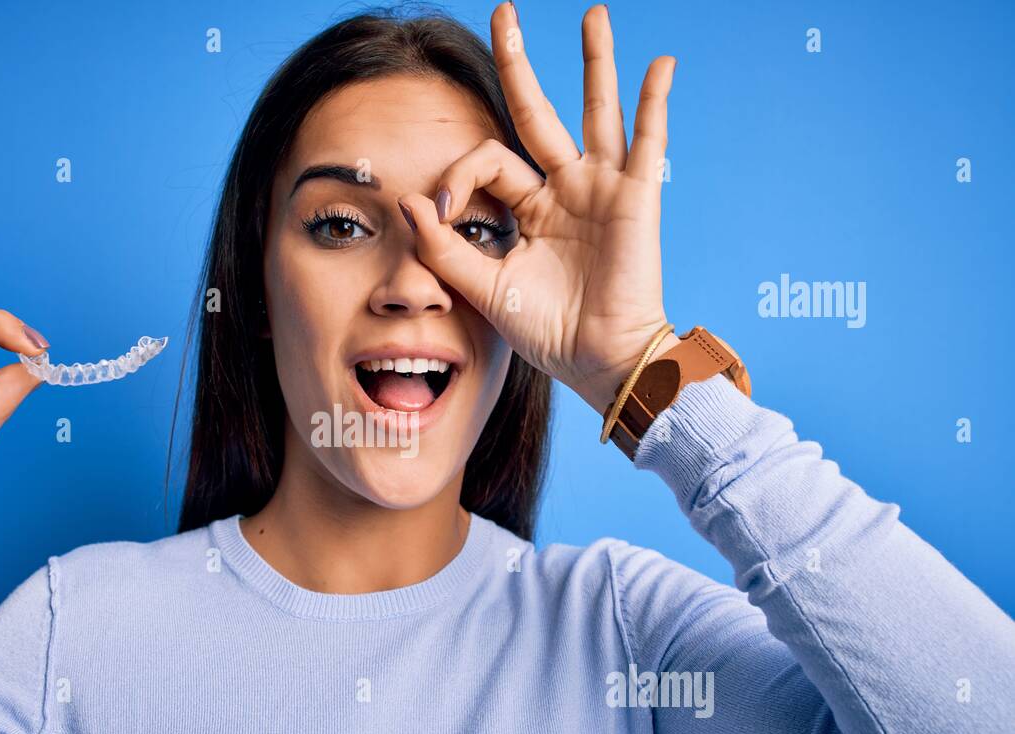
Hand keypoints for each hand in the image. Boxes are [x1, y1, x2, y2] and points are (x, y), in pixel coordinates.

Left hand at [395, 2, 677, 414]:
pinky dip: (653, 102)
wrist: (598, 361)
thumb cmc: (547, 331)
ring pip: (595, 112)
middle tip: (503, 11)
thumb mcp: (483, 287)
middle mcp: (564, 190)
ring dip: (594, 62)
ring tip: (594, 13)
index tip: (441, 214)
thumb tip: (411, 199)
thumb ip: (444, 248)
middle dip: (518, 63)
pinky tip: (660, 64)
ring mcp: (602, 188)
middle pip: (536, 112)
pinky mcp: (636, 197)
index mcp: (528, 209)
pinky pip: (647, 141)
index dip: (457, 177)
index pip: (486, 162)